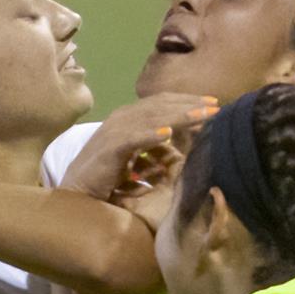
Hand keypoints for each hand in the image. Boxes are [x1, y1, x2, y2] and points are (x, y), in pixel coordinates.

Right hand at [60, 93, 218, 201]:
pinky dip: (151, 135)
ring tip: (201, 116)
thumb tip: (176, 149)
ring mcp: (115, 131)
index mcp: (130, 118)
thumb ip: (153, 150)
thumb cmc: (108, 176)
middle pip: (161, 106)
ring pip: (152, 118)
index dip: (187, 102)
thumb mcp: (136, 158)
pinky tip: (168, 133)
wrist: (78, 191)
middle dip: (189, 105)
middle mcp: (123, 118)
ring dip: (178, 116)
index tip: (213, 104)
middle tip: (215, 105)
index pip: (163, 103)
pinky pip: (134, 139)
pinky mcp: (110, 147)